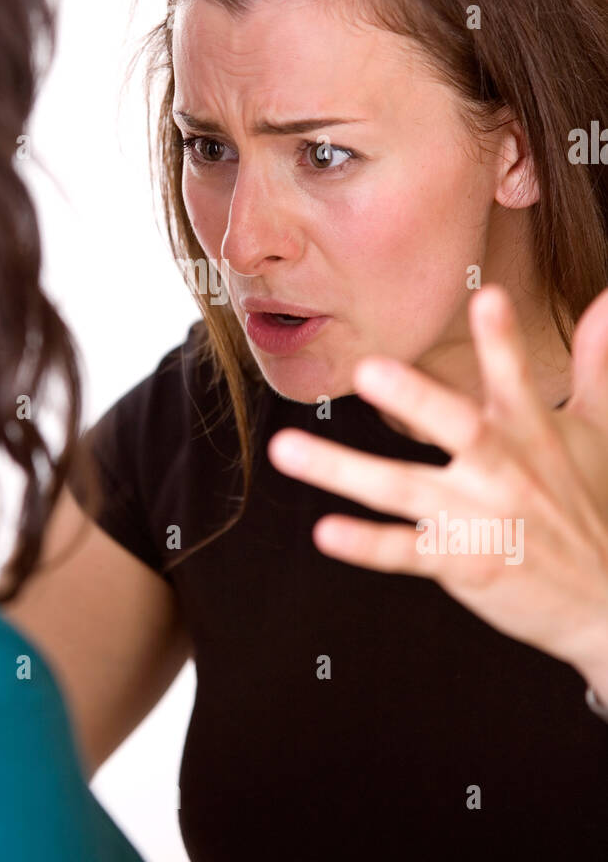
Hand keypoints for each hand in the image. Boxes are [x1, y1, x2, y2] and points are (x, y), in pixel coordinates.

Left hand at [267, 284, 607, 697]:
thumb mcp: (600, 429)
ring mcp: (481, 521)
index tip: (487, 297)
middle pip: (459, 429)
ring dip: (342, 470)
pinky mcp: (465, 565)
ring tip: (286, 449)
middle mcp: (506, 473)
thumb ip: (594, 362)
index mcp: (535, 435)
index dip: (503, 340)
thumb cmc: (595, 501)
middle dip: (417, 399)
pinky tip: (326, 532)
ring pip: (403, 490)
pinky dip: (367, 545)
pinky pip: (406, 553)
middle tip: (370, 370)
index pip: (517, 380)